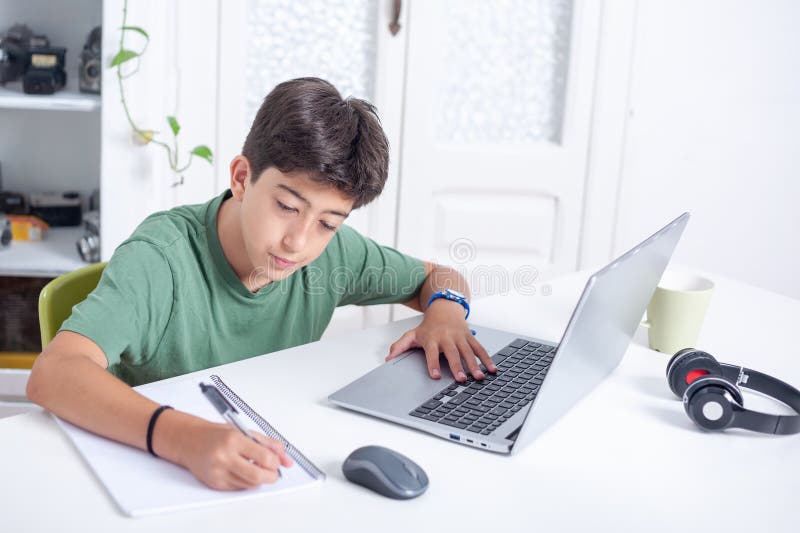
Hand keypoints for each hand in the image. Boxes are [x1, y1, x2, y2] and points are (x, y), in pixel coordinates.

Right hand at [160, 416, 292, 490]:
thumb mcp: (245, 432)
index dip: (275, 462)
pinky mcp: (215, 483)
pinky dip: (246, 482)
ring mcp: (218, 472)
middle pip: (257, 476)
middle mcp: (224, 456)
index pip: (264, 457)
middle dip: (271, 476)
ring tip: (256, 467)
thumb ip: (269, 444)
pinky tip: (243, 471)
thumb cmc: (217, 434)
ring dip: (259, 479)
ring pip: (250, 484)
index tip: (277, 461)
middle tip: (273, 472)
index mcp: (234, 439)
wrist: (190, 441)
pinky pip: (239, 488)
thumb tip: (287, 460)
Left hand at [385, 299, 496, 381]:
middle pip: (452, 353)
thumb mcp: (412, 334)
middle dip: (457, 366)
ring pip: (468, 351)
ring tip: (479, 377)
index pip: (431, 352)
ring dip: (474, 364)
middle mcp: (447, 337)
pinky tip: (492, 369)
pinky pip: (479, 348)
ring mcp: (459, 337)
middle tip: (461, 379)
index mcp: (432, 339)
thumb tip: (388, 359)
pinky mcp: (469, 337)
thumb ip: (400, 347)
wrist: (444, 309)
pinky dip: (487, 358)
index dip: (433, 363)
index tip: (435, 375)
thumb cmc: (428, 326)